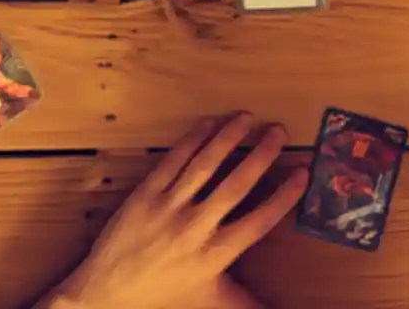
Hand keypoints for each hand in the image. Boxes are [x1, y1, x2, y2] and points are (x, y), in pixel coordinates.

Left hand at [40, 113, 307, 308]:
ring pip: (204, 166)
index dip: (283, 196)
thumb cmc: (162, 295)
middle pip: (235, 186)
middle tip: (279, 132)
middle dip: (261, 156)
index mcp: (214, 255)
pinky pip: (173, 161)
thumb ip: (246, 302)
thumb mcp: (209, 299)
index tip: (302, 173)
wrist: (106, 292)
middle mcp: (194, 229)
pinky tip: (209, 124)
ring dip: (228, 138)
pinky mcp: (145, 195)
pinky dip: (193, 140)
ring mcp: (168, 208)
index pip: (258, 221)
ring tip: (247, 118)